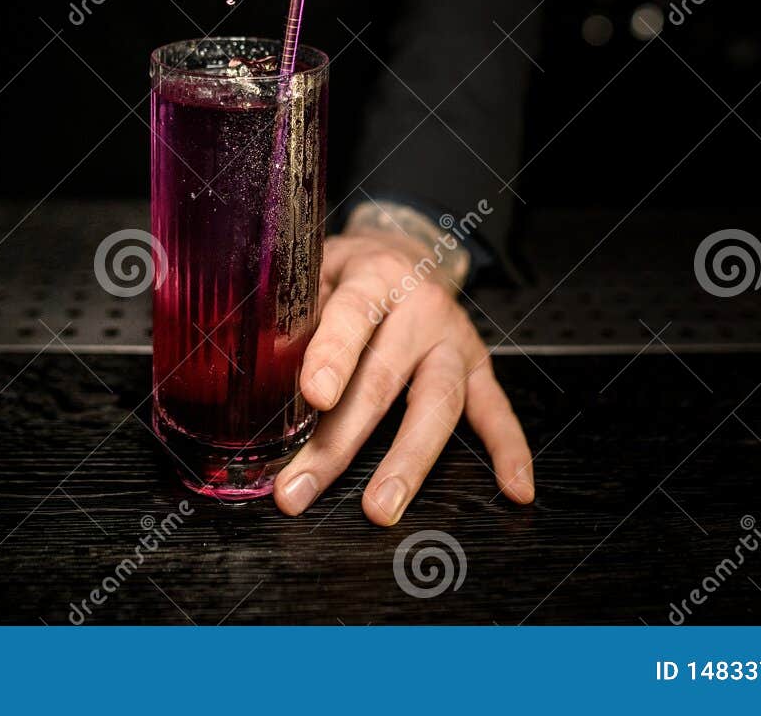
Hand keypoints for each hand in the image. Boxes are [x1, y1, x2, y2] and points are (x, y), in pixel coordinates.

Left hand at [273, 228, 534, 524]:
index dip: (333, 355)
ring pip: (437, 404)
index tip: (314, 397)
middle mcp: (422, 309)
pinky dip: (509, 450)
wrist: (405, 251)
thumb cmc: (348, 270)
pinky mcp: (477, 366)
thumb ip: (289, 312)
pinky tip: (515, 489)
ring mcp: (454, 341)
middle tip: (301, 487)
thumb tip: (244, 368)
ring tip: (380, 508)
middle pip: (384, 379)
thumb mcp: (312, 268)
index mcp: (375, 276)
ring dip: (407, 462)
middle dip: (340, 441)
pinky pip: (497, 410)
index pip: (353, 315)